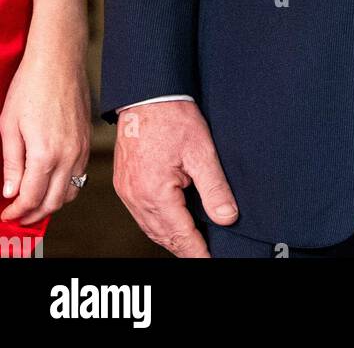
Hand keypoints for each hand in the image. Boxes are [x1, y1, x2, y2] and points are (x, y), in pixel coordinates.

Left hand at [0, 38, 90, 225]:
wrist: (59, 60)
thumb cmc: (32, 87)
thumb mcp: (9, 126)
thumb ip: (11, 163)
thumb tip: (10, 191)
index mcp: (45, 154)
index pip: (31, 198)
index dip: (16, 212)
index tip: (6, 214)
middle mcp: (68, 155)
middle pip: (54, 202)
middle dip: (34, 215)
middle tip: (18, 215)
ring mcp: (81, 148)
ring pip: (70, 192)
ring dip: (52, 203)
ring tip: (34, 202)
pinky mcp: (87, 139)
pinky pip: (80, 174)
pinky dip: (65, 186)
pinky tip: (51, 180)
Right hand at [113, 100, 237, 256]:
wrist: (147, 94)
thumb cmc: (172, 116)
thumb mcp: (202, 151)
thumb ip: (215, 188)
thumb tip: (227, 217)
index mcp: (155, 192)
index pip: (180, 235)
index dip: (198, 251)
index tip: (211, 260)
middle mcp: (136, 197)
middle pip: (163, 236)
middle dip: (185, 248)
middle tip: (204, 255)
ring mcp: (126, 191)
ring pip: (150, 228)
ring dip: (171, 238)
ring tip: (192, 244)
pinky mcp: (123, 183)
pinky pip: (141, 215)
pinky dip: (157, 224)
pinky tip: (171, 222)